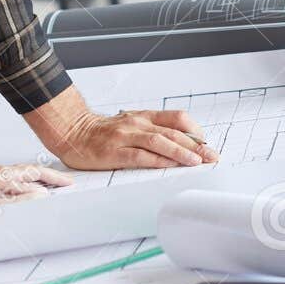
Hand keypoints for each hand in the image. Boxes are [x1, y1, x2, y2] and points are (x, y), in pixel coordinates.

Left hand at [0, 161, 71, 211]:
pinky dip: (23, 185)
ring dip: (36, 182)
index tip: (67, 183)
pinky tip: (25, 193)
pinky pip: (11, 180)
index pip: (35, 172)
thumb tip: (40, 195)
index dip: (54, 178)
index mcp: (3, 174)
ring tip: (49, 190)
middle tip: (64, 186)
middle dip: (48, 178)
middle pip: (30, 172)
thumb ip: (20, 200)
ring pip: (21, 176)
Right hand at [26, 86, 218, 169]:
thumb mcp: (131, 125)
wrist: (73, 131)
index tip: (207, 145)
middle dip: (196, 145)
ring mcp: (126, 137)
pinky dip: (159, 161)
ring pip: (160, 142)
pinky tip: (171, 166)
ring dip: (182, 152)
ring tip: (197, 162)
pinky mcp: (115, 152)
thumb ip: (152, 131)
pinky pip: (141, 156)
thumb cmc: (103, 132)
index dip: (195, 131)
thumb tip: (181, 144)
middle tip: (212, 157)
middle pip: (173, 132)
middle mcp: (137, 124)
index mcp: (144, 117)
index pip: (177, 119)